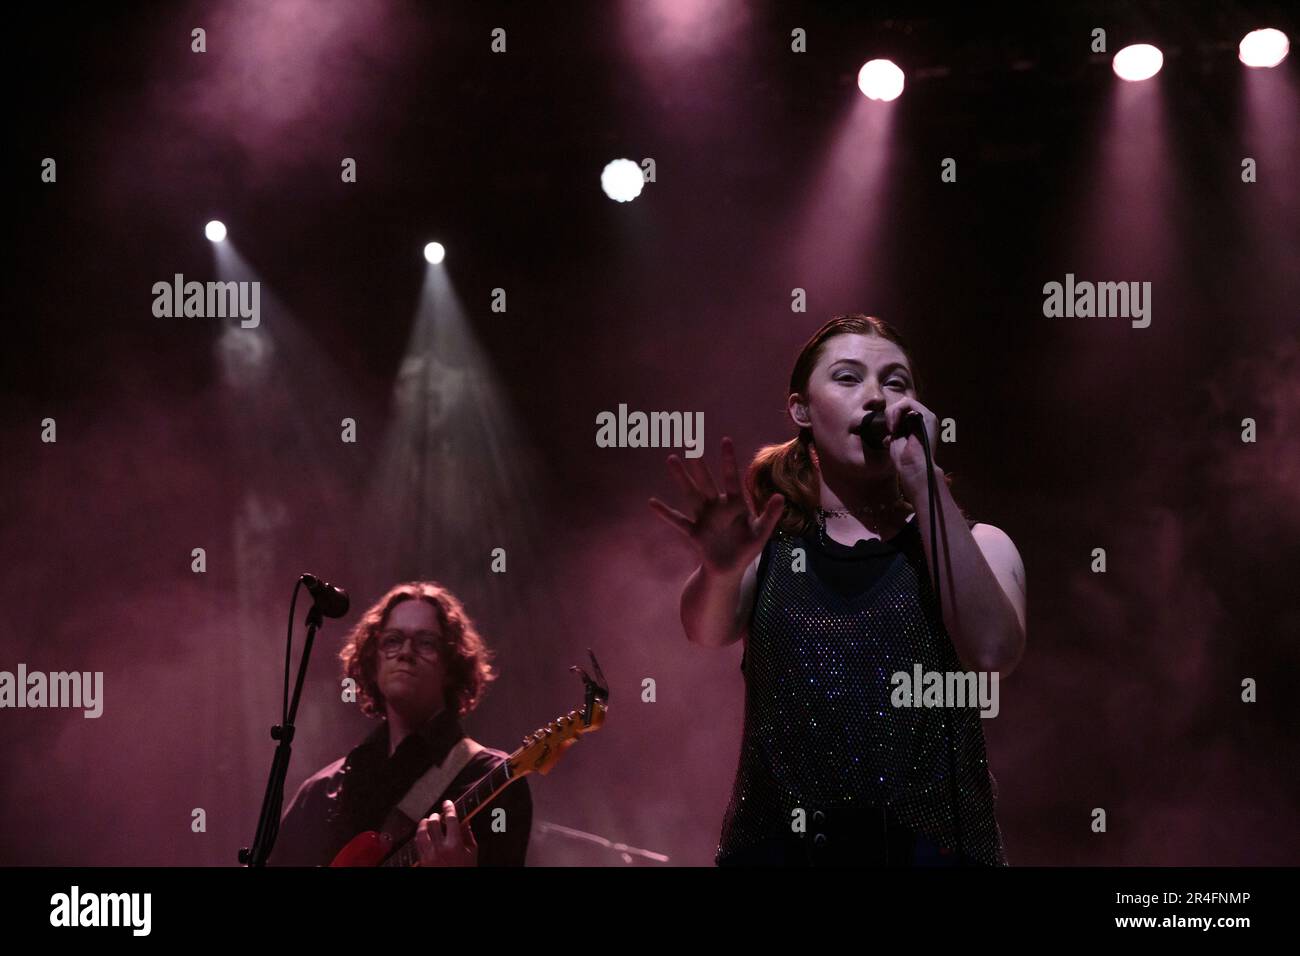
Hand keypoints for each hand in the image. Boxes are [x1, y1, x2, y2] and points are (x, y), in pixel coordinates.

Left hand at [414, 800, 477, 866]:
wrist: (453, 888)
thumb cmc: (465, 870)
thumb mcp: (472, 853)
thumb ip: (468, 835)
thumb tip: (465, 821)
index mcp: (455, 845)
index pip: (451, 819)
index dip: (449, 808)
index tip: (448, 803)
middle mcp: (440, 848)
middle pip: (433, 823)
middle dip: (436, 816)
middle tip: (438, 815)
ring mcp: (429, 855)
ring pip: (421, 832)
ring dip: (424, 823)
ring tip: (427, 821)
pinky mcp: (422, 860)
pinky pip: (417, 843)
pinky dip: (419, 835)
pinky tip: (423, 833)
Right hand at [649, 436, 783, 575]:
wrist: (729, 570)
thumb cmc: (746, 549)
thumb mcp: (761, 533)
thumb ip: (770, 515)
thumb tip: (780, 497)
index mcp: (735, 504)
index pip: (731, 477)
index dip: (728, 460)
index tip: (725, 440)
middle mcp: (717, 506)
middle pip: (706, 480)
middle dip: (698, 462)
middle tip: (689, 441)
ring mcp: (704, 518)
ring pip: (691, 494)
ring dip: (681, 477)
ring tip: (672, 458)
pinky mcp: (694, 532)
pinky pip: (678, 521)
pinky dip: (665, 513)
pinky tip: (652, 502)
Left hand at [882, 399, 940, 495]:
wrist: (913, 466)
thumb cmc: (905, 459)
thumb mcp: (898, 441)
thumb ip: (897, 431)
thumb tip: (891, 432)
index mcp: (921, 426)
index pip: (905, 410)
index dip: (893, 416)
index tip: (889, 431)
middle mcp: (926, 420)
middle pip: (905, 404)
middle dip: (892, 413)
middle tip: (890, 429)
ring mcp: (929, 417)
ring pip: (906, 402)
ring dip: (893, 413)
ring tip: (892, 428)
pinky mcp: (928, 416)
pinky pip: (908, 403)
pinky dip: (897, 411)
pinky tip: (895, 426)